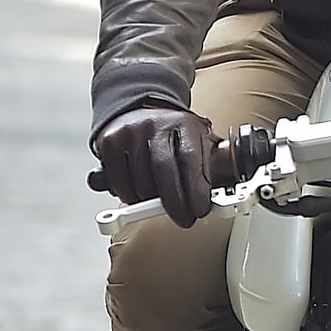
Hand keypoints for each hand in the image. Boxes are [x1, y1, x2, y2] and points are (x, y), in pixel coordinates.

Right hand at [94, 106, 213, 227]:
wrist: (138, 111)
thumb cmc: (171, 135)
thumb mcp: (195, 140)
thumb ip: (206, 166)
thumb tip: (221, 198)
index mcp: (183, 123)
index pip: (191, 159)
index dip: (196, 189)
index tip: (200, 209)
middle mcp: (156, 124)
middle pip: (164, 171)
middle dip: (176, 203)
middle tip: (184, 219)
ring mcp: (130, 132)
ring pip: (141, 182)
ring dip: (151, 202)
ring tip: (160, 199)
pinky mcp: (109, 142)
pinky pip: (119, 182)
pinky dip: (130, 196)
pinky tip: (139, 192)